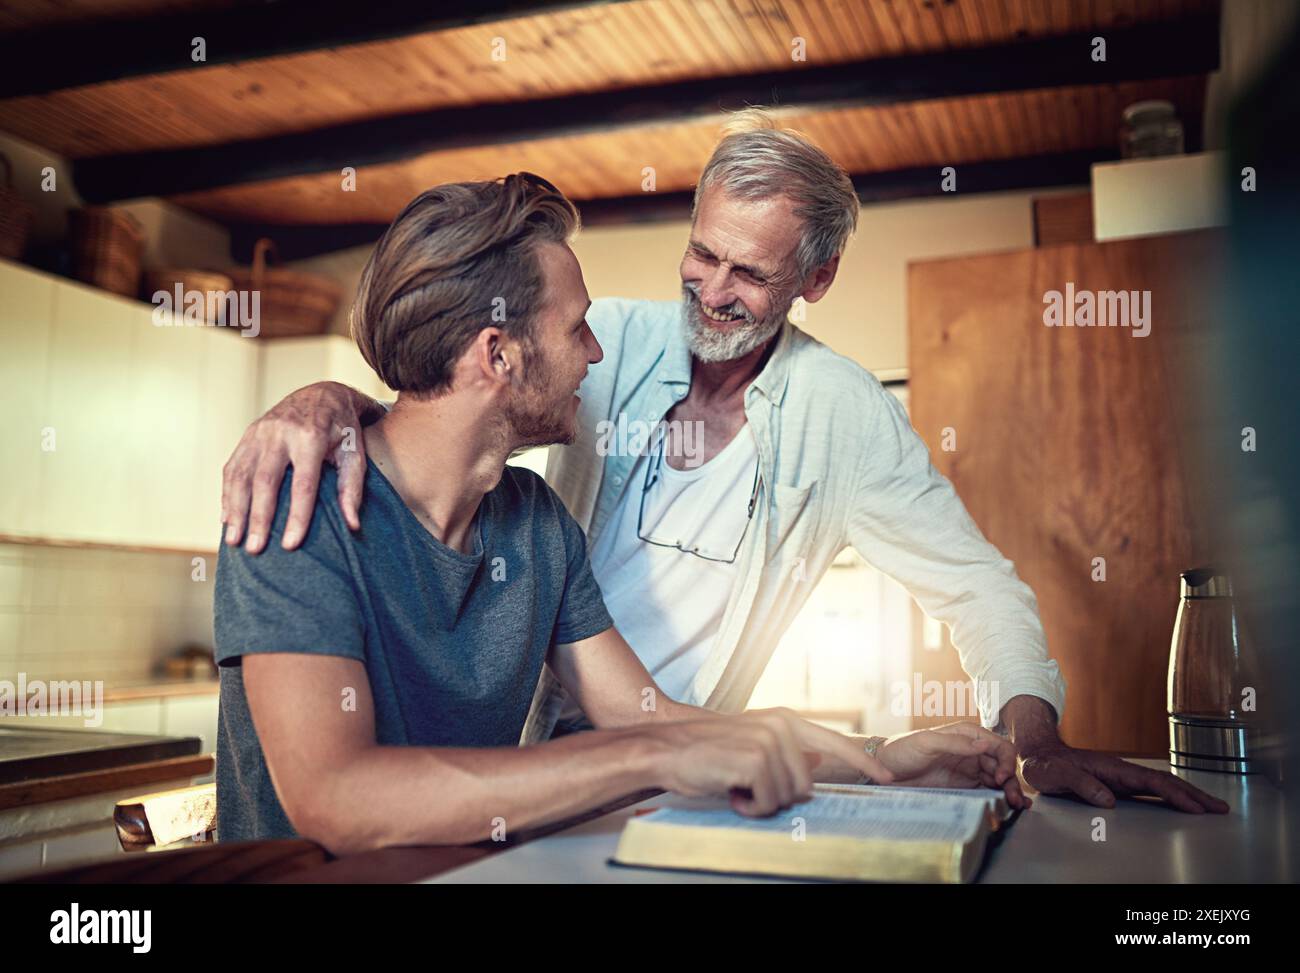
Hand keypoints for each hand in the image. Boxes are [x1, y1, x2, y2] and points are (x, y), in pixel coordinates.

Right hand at [221, 382, 381, 552]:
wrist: (323, 393)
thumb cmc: (343, 430)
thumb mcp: (355, 454)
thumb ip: (352, 487)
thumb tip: (352, 525)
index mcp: (311, 436)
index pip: (303, 484)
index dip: (296, 515)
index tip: (291, 545)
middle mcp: (281, 432)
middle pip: (265, 481)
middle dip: (259, 517)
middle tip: (256, 549)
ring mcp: (260, 432)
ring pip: (241, 475)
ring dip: (236, 509)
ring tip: (234, 541)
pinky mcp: (248, 435)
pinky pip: (232, 467)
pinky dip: (227, 495)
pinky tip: (227, 519)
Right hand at [645, 708, 893, 816]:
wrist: (667, 748)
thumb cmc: (707, 754)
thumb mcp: (752, 746)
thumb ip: (786, 752)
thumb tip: (816, 763)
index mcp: (784, 719)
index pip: (835, 742)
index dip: (864, 762)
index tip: (889, 777)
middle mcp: (781, 726)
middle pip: (806, 785)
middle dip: (778, 795)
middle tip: (746, 786)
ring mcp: (770, 741)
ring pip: (787, 796)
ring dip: (760, 801)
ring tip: (735, 784)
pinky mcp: (756, 759)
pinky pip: (767, 802)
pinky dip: (749, 806)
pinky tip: (731, 790)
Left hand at [877, 722, 1030, 808]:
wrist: (885, 769)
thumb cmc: (902, 749)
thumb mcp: (926, 742)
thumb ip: (955, 743)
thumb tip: (984, 744)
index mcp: (967, 734)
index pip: (999, 745)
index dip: (1006, 761)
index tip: (1000, 777)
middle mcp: (972, 750)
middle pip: (1003, 765)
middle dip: (1012, 781)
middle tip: (1015, 799)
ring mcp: (969, 768)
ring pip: (999, 779)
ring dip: (1010, 791)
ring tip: (1018, 805)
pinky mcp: (965, 785)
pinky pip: (987, 790)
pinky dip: (1000, 797)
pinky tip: (1011, 806)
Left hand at [1017, 739, 1229, 813]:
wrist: (1037, 755)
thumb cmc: (1045, 765)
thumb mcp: (1058, 775)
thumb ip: (1082, 785)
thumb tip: (1109, 801)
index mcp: (1112, 769)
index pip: (1152, 782)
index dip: (1176, 795)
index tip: (1196, 808)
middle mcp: (1121, 772)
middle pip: (1165, 782)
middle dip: (1194, 795)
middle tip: (1221, 808)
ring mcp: (1121, 778)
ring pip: (1161, 786)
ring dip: (1187, 795)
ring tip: (1211, 807)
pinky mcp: (1117, 784)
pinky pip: (1150, 791)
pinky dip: (1170, 797)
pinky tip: (1181, 805)